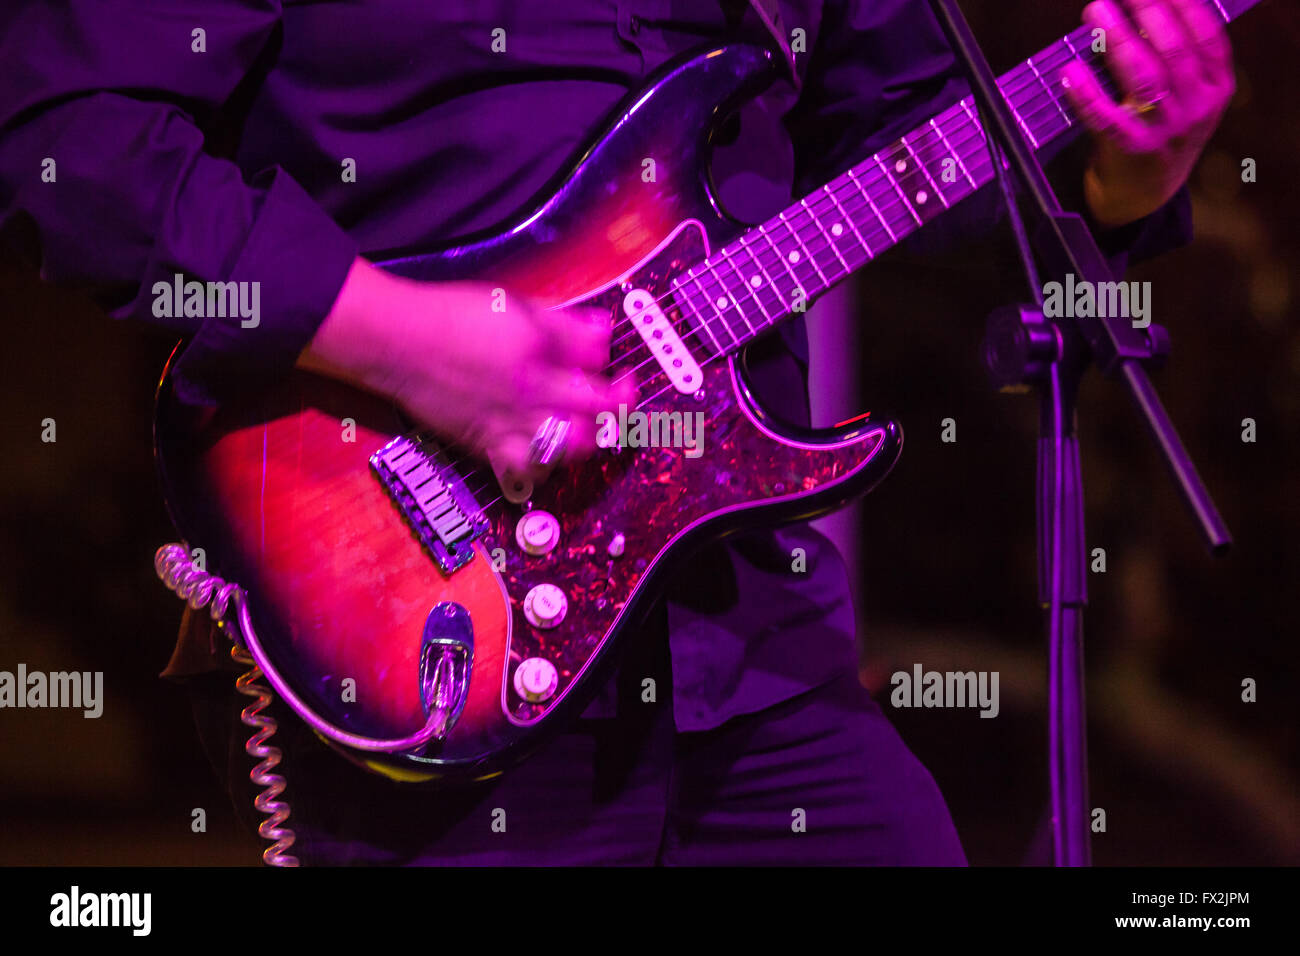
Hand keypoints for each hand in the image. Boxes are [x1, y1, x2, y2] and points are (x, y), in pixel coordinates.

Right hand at [300, 258, 633, 473]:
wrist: (397, 342)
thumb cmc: (450, 315)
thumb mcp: (514, 304)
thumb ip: (563, 323)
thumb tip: (603, 332)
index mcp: (540, 350)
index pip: (599, 365)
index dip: (617, 368)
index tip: (622, 370)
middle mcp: (531, 392)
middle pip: (596, 410)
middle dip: (618, 407)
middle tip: (619, 399)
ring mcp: (510, 422)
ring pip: (570, 447)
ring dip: (588, 438)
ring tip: (588, 427)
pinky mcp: (486, 444)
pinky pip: (526, 469)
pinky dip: (545, 466)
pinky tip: (548, 452)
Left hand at [1061, 0, 1234, 227]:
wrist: (1145, 195)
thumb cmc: (1161, 131)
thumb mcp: (1187, 95)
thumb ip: (1176, 57)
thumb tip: (1143, 10)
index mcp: (1216, 86)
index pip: (1205, 35)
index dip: (1181, 3)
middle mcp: (1197, 106)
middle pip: (1172, 49)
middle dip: (1144, 12)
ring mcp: (1167, 130)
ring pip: (1143, 77)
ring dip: (1117, 40)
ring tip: (1096, 13)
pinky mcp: (1133, 151)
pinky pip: (1106, 118)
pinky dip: (1086, 93)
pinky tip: (1070, 72)